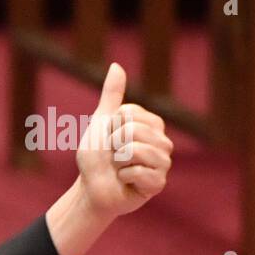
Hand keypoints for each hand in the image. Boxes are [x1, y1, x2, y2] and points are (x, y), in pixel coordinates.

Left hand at [75, 63, 173, 219]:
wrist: (91, 189)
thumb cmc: (97, 156)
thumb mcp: (102, 121)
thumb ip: (112, 95)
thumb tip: (117, 65)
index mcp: (151, 123)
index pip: (128, 114)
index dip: (111, 127)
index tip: (110, 139)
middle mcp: (162, 141)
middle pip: (133, 130)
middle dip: (113, 144)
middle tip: (113, 156)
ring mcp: (163, 162)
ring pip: (137, 150)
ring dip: (118, 161)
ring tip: (120, 168)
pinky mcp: (159, 183)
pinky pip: (140, 172)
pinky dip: (124, 176)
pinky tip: (126, 181)